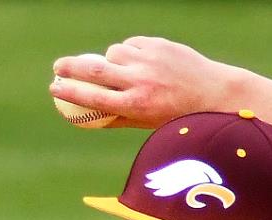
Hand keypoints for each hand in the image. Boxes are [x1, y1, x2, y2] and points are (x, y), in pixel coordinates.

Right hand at [50, 36, 232, 128]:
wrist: (217, 95)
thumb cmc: (182, 117)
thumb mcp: (152, 124)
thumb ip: (122, 119)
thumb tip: (92, 117)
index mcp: (137, 106)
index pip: (94, 97)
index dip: (70, 91)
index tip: (55, 87)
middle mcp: (140, 82)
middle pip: (93, 70)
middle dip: (70, 67)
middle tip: (57, 68)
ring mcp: (149, 60)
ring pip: (113, 54)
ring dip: (110, 62)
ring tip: (122, 74)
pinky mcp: (157, 44)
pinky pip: (131, 46)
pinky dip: (130, 54)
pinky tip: (143, 64)